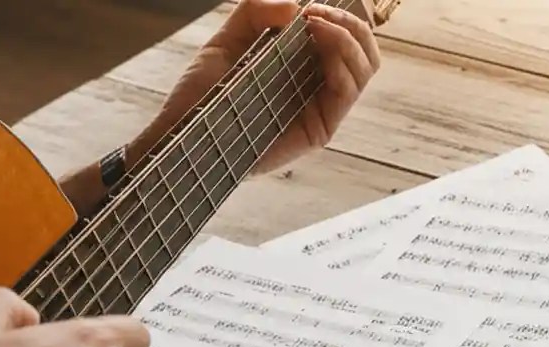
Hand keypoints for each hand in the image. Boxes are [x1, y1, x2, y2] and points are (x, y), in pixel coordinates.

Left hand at [137, 0, 381, 173]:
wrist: (184, 131)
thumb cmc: (201, 94)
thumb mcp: (226, 40)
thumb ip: (254, 14)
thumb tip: (295, 6)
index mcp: (302, 69)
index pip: (344, 43)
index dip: (340, 17)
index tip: (312, 7)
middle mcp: (317, 89)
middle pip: (364, 54)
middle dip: (352, 24)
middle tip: (320, 12)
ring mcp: (321, 110)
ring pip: (364, 69)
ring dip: (348, 37)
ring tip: (318, 23)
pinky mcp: (319, 129)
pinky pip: (347, 92)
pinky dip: (342, 60)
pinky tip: (319, 42)